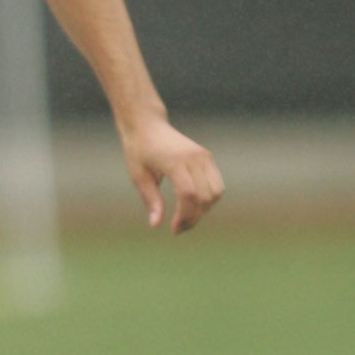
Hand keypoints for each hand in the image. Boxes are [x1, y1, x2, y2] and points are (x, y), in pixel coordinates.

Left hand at [122, 116, 223, 232]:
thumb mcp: (138, 175)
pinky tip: (192, 205)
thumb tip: (156, 225)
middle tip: (178, 228)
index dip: (184, 216)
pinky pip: (216, 184)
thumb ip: (150, 199)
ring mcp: (203, 156)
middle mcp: (193, 157)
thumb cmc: (138, 150)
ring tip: (186, 217)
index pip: (188, 195)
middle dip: (193, 217)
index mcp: (174, 161)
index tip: (174, 229)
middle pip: (204, 196)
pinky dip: (209, 199)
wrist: (147, 124)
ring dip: (204, 210)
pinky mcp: (207, 157)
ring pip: (215, 192)